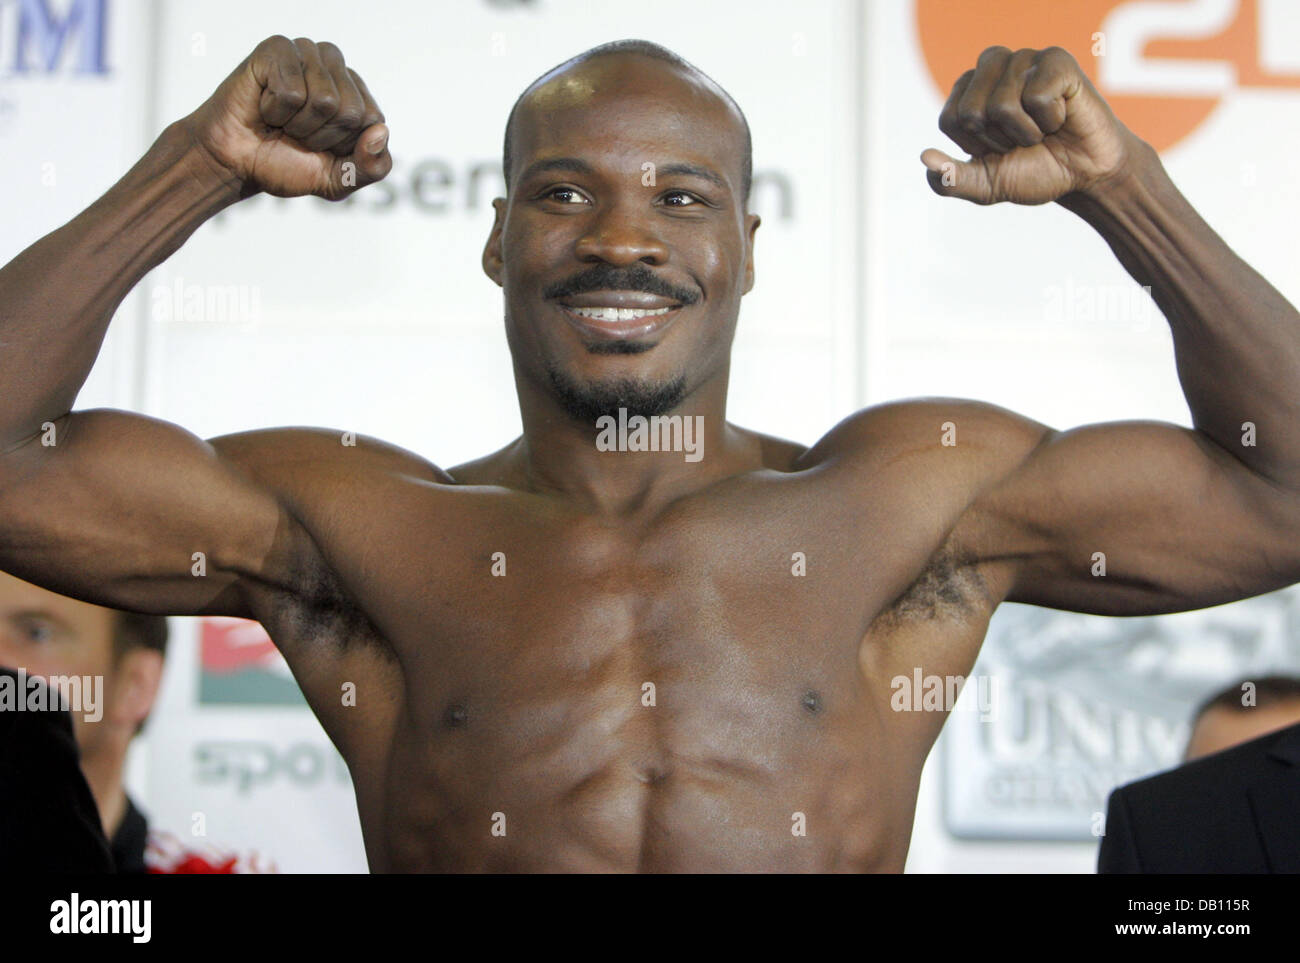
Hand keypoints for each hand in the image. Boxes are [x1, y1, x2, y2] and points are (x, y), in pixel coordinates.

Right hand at [179, 35, 391, 200]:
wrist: (236, 163)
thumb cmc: (286, 164)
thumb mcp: (338, 180)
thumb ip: (372, 167)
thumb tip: (381, 132)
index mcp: (357, 93)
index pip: (373, 121)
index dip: (342, 145)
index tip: (319, 146)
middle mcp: (336, 67)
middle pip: (350, 111)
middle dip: (320, 136)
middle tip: (294, 133)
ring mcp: (307, 53)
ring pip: (325, 101)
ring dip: (297, 124)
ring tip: (280, 120)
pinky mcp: (278, 48)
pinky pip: (292, 91)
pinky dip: (275, 110)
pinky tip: (263, 105)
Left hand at [921, 46, 1139, 205]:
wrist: (1084, 174)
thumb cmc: (1033, 171)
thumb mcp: (985, 185)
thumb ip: (950, 180)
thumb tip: (924, 158)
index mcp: (967, 91)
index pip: (950, 120)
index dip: (977, 146)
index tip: (1000, 148)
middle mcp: (991, 68)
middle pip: (971, 112)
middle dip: (999, 140)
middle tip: (1023, 139)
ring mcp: (1024, 59)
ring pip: (1002, 104)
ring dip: (1026, 132)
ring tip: (1041, 127)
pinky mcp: (1055, 59)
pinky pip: (1037, 95)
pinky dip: (1050, 118)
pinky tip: (1062, 114)